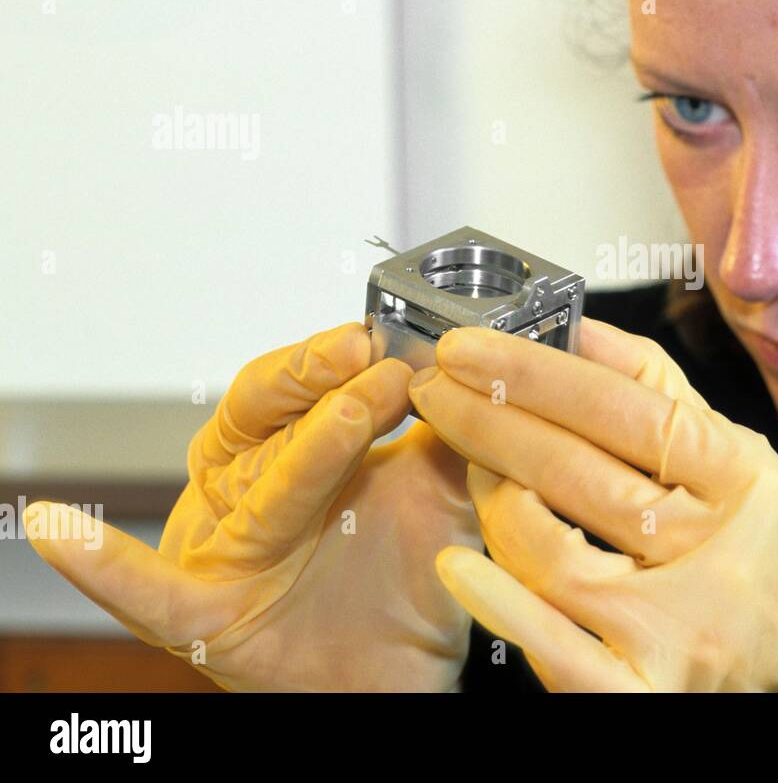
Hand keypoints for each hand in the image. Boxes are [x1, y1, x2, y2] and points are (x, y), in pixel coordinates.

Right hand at [23, 323, 481, 690]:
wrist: (401, 683)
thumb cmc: (402, 583)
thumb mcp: (434, 494)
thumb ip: (449, 436)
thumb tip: (471, 370)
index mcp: (291, 452)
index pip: (298, 388)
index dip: (333, 360)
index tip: (383, 340)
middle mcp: (248, 492)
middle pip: (263, 424)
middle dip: (316, 388)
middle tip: (368, 361)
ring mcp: (228, 553)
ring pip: (252, 495)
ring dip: (300, 456)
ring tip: (348, 421)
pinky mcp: (209, 618)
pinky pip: (148, 595)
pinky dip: (105, 566)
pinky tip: (60, 533)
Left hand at [407, 317, 777, 691]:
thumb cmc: (761, 543)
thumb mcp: (732, 449)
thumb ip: (657, 387)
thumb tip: (579, 328)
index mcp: (737, 478)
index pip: (627, 411)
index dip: (540, 375)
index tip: (473, 349)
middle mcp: (712, 550)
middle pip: (582, 476)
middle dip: (491, 424)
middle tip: (435, 391)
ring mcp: (678, 627)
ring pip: (558, 558)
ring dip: (494, 501)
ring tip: (464, 461)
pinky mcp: (646, 689)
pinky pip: (561, 650)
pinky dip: (502, 606)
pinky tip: (456, 564)